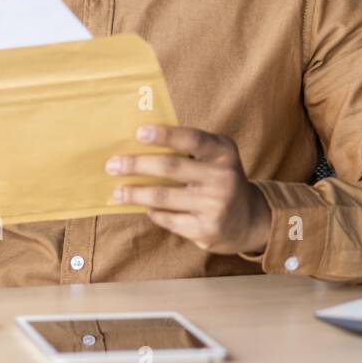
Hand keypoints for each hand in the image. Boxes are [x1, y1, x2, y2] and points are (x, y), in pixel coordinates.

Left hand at [108, 125, 271, 254]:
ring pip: (163, 197)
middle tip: (112, 165)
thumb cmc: (220, 179)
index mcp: (224, 152)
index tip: (139, 132)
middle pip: (170, 167)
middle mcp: (223, 177)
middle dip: (136, 165)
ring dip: (135, 194)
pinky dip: (153, 212)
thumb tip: (139, 143)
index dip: (165, 135)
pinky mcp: (207, 230)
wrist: (249, 219)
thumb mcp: (216, 157)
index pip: (192, 139)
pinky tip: (146, 208)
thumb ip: (189, 147)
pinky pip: (168, 219)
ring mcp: (215, 205)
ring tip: (118, 192)